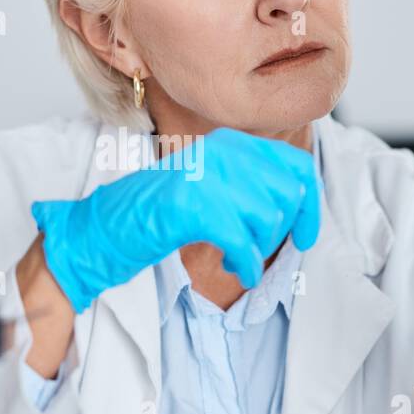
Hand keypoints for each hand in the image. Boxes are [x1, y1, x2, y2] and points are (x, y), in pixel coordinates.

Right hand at [31, 128, 320, 313]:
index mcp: (230, 142)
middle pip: (290, 193)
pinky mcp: (192, 207)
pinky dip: (246, 264)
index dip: (310, 206)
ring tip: (236, 256)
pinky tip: (236, 271)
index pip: (296, 166)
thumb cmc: (158, 214)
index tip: (305, 235)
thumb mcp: (212, 187)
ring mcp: (206, 176)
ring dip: (259, 248)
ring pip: (269, 218)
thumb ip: (251, 185)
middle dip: (284, 231)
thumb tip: (302, 201)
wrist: (103, 228)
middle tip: (258, 249)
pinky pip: (243, 242)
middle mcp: (222, 151)